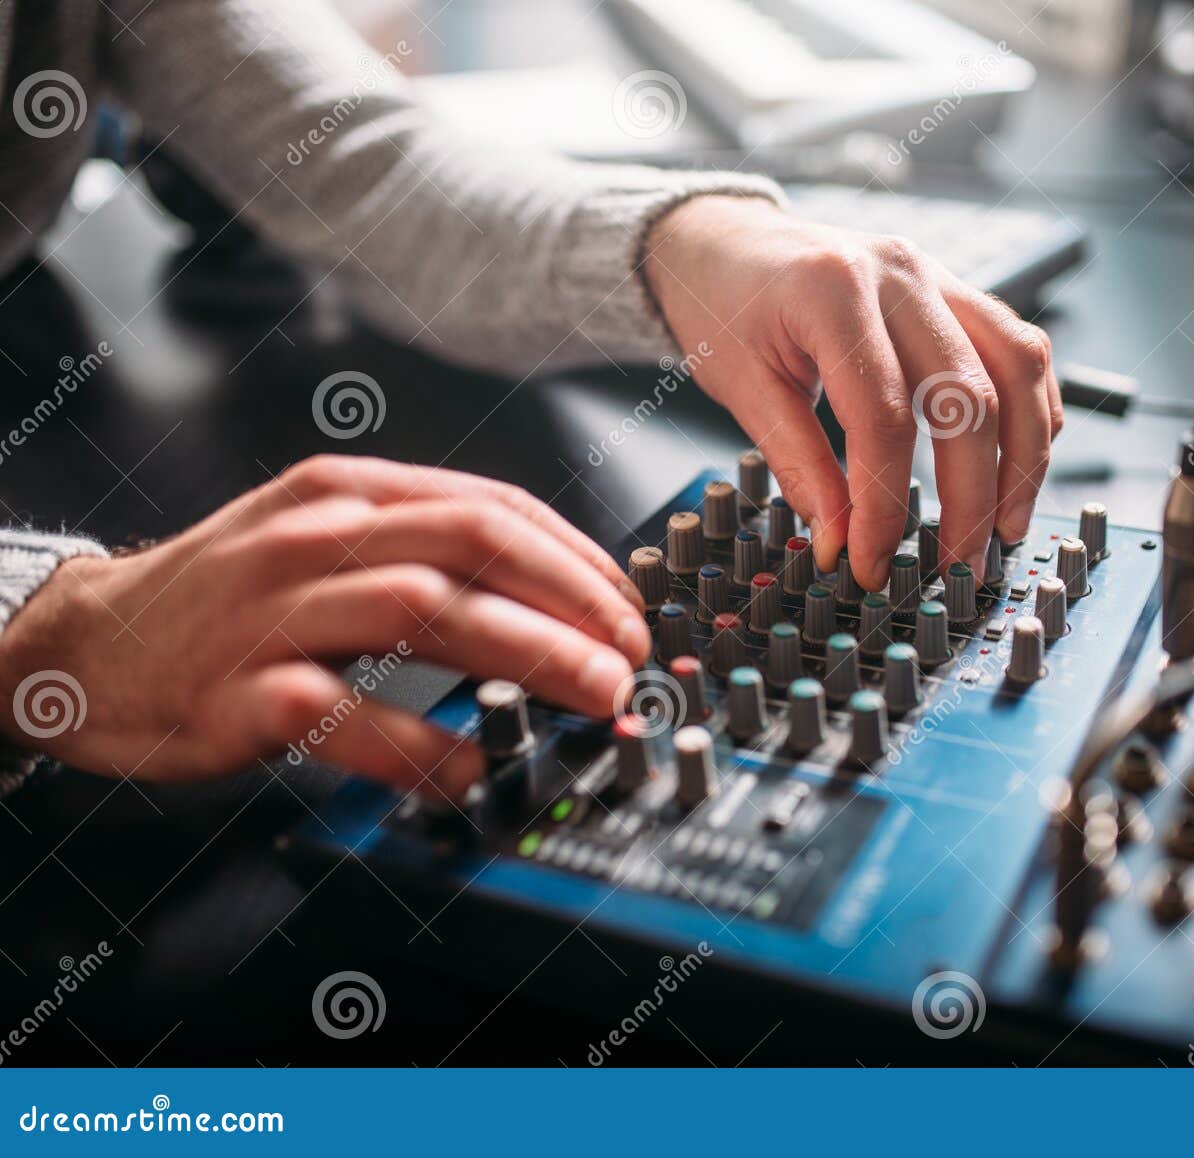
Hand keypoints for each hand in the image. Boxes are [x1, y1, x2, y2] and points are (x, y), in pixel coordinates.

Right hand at [0, 456, 648, 799]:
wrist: (86, 646)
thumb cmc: (224, 598)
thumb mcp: (321, 540)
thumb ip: (419, 552)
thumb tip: (544, 589)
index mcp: (348, 492)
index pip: (489, 506)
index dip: (576, 557)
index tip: (628, 605)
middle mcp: (317, 537)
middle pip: (472, 545)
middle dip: (571, 597)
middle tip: (632, 652)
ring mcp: (275, 611)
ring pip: (421, 611)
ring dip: (525, 653)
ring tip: (593, 695)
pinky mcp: (240, 691)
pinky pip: (343, 715)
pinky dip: (418, 743)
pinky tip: (472, 771)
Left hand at [644, 195, 1062, 590]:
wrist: (725, 238)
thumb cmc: (724, 302)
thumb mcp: (742, 388)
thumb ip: (798, 464)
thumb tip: (840, 538)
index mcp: (833, 290)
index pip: (884, 417)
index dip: (884, 503)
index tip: (871, 561)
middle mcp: (899, 274)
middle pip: (969, 396)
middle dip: (972, 496)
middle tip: (958, 564)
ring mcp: (936, 275)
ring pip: (1018, 366)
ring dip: (1025, 456)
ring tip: (1005, 525)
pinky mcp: (954, 289)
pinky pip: (1019, 348)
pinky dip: (1032, 410)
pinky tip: (1018, 464)